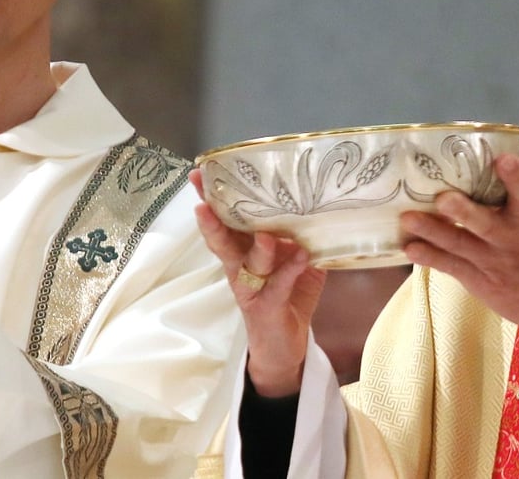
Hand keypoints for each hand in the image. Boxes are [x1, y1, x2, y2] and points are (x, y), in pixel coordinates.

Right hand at [189, 170, 326, 396]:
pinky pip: (279, 285)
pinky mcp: (266, 307)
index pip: (227, 219)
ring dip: (257, 247)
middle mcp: (241, 267)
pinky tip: (299, 256)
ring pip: (247, 263)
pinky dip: (289, 270)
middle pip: (223, 238)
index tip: (201, 173)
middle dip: (213, 218)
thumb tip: (318, 203)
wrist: (285, 346)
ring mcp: (251, 288)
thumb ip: (298, 234)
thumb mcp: (294, 260)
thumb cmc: (287, 296)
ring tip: (265, 233)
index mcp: (244, 250)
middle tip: (204, 199)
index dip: (214, 198)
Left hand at [401, 141, 518, 360]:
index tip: (502, 158)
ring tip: (408, 218)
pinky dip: (431, 258)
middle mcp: (512, 238)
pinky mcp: (480, 281)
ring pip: (460, 244)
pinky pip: (452, 267)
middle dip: (463, 211)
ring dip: (433, 231)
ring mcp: (493, 261)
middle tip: (442, 198)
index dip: (515, 176)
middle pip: (485, 223)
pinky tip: (411, 248)